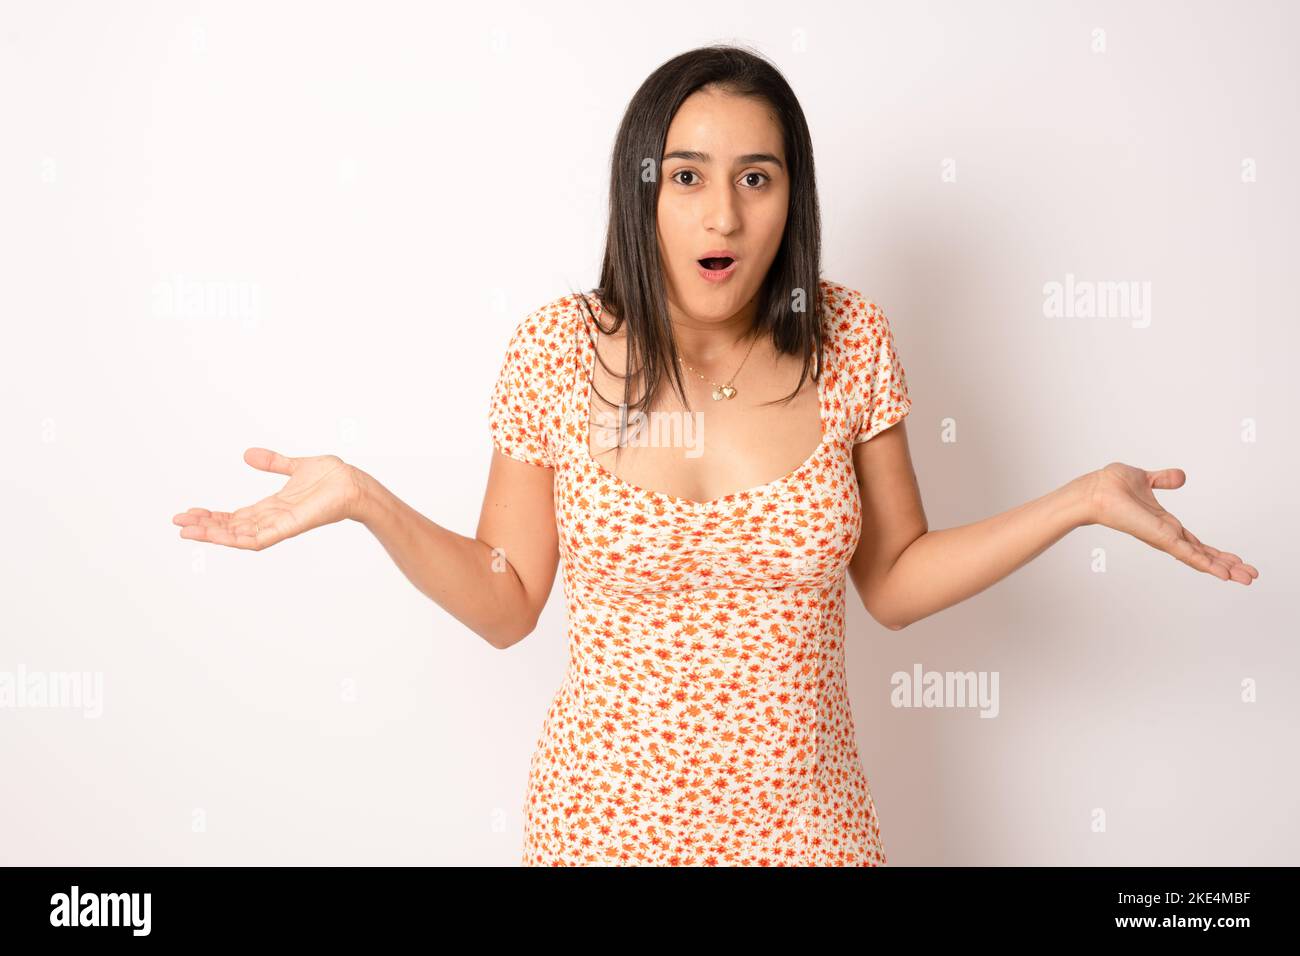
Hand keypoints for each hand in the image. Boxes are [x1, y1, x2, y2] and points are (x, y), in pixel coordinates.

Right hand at [172, 448, 363, 550]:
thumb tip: (248, 454)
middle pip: (232, 528)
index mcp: (273, 507)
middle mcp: (273, 519)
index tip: (189, 512)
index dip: (213, 516)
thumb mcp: (295, 466)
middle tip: (178, 523)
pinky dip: (236, 539)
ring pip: (239, 536)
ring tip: (187, 531)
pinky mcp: (288, 528)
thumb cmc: (332, 477)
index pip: (236, 516)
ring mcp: (280, 526)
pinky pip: (258, 539)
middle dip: (205, 527)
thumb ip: (273, 462)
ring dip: (213, 534)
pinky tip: (215, 537)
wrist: (353, 482)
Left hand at [1086, 462, 1258, 583]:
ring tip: (1246, 579)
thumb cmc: (1112, 486)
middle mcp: (1166, 535)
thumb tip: (1181, 476)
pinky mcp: (1160, 537)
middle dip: (1227, 565)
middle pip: (1202, 554)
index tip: (1236, 560)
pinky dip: (1206, 563)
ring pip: (1200, 558)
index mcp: (1165, 524)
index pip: (1196, 542)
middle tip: (1251, 576)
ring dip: (1224, 568)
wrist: (1096, 490)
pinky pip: (1187, 553)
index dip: (1215, 552)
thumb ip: (1163, 479)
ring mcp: (1164, 538)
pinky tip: (1223, 574)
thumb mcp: (1145, 479)